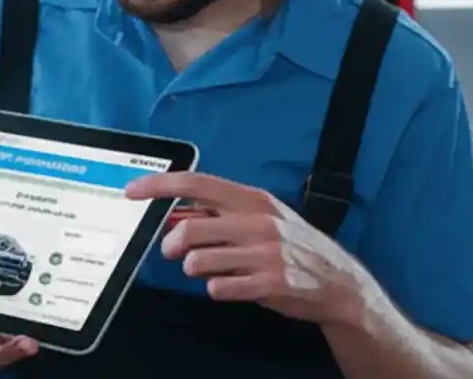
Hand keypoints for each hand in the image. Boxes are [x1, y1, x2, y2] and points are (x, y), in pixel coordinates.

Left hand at [126, 172, 371, 326]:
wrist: (339, 282)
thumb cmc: (292, 245)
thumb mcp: (260, 217)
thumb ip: (219, 213)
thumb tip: (173, 214)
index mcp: (252, 199)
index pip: (197, 183)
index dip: (159, 185)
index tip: (132, 191)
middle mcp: (258, 222)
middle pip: (189, 228)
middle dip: (171, 245)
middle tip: (173, 252)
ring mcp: (265, 253)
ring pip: (198, 261)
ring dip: (194, 269)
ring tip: (211, 270)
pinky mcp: (270, 283)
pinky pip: (219, 288)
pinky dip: (216, 289)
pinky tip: (232, 286)